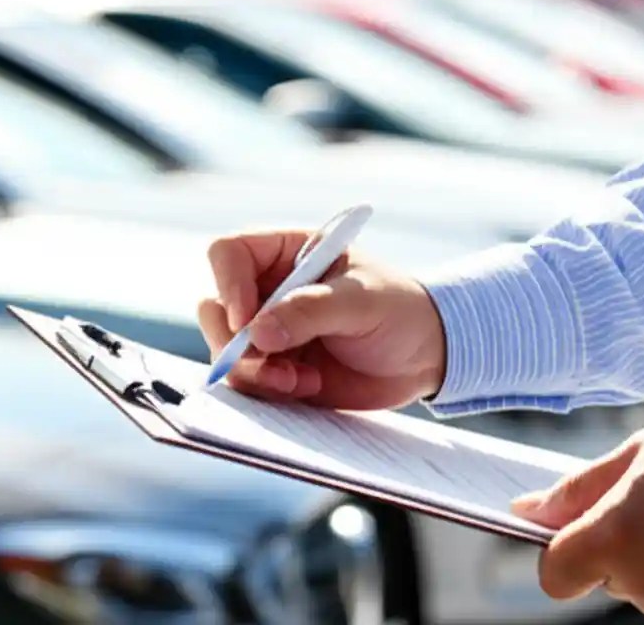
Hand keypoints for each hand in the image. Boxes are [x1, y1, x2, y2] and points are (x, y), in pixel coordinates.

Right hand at [197, 230, 445, 408]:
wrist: (427, 358)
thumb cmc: (401, 311)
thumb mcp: (361, 302)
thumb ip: (309, 311)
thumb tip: (256, 332)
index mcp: (287, 253)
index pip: (229, 253)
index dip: (228, 284)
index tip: (246, 321)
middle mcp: (268, 288)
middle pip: (215, 307)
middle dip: (234, 341)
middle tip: (268, 361)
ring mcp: (269, 331)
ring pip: (225, 350)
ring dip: (253, 372)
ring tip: (299, 381)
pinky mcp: (275, 367)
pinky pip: (246, 381)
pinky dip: (267, 390)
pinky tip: (306, 387)